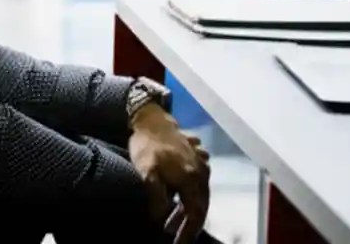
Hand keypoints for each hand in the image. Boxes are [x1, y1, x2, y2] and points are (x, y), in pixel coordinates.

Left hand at [128, 104, 210, 243]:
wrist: (151, 118)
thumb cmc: (147, 147)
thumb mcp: (147, 174)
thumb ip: (157, 199)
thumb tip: (161, 219)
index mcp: (192, 179)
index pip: (195, 214)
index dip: (188, 232)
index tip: (178, 243)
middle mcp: (202, 172)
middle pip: (200, 205)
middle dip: (188, 224)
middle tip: (173, 234)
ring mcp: (201, 162)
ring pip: (198, 193)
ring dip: (186, 208)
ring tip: (170, 219)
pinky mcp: (197, 155)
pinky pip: (197, 180)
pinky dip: (188, 193)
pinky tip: (177, 196)